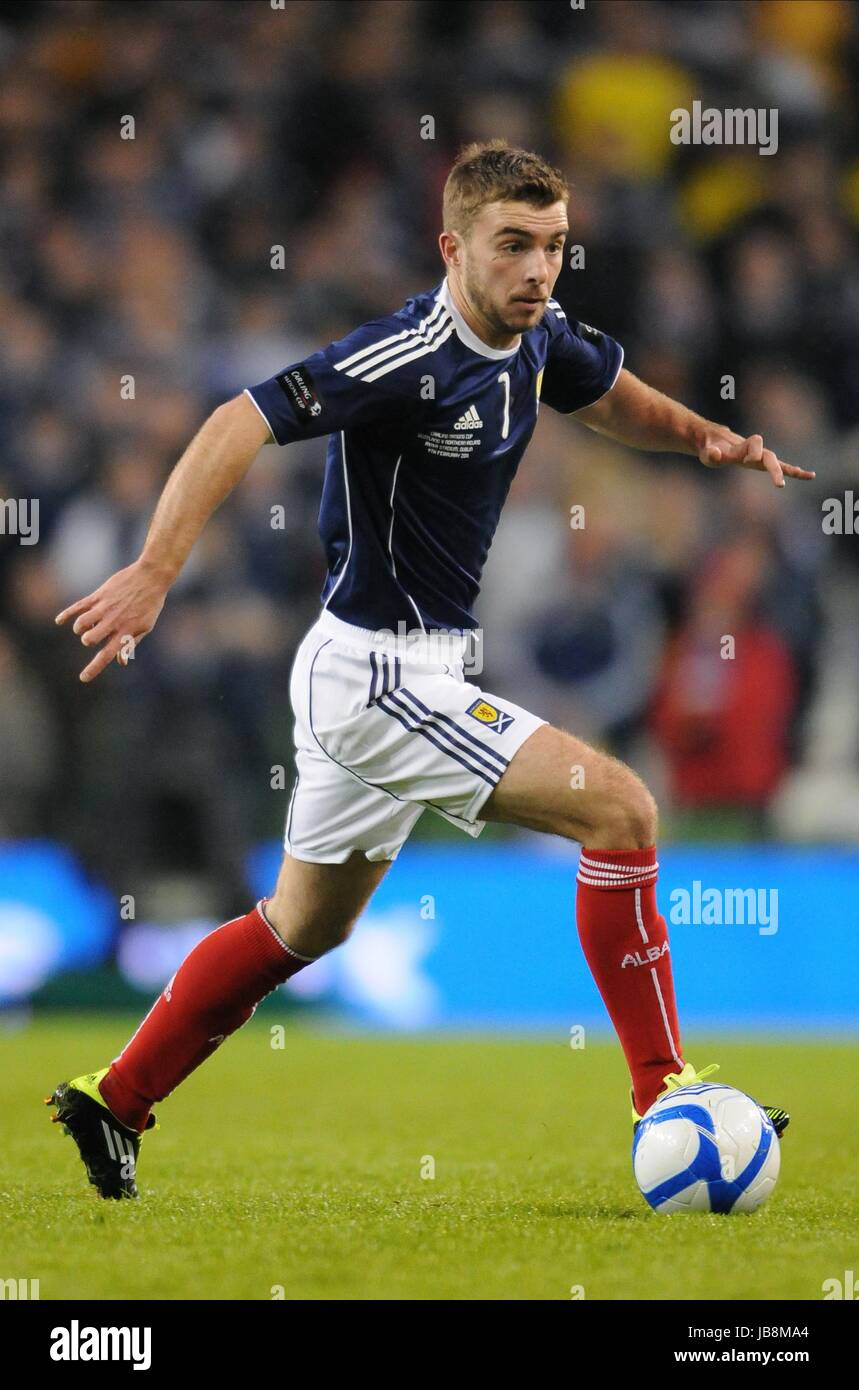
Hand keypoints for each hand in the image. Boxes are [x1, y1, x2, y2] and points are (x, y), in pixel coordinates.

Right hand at [55, 557, 169, 681]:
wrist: (151, 576)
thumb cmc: (150, 604)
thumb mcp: (146, 626)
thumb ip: (130, 643)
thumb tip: (120, 662)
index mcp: (126, 631)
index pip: (107, 655)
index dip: (94, 668)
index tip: (83, 678)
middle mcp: (113, 621)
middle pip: (89, 639)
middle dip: (87, 641)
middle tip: (93, 635)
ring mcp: (104, 607)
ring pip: (81, 623)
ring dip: (79, 628)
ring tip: (86, 625)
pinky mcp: (98, 595)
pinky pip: (78, 606)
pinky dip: (67, 614)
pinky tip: (60, 620)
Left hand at [698, 431, 815, 487]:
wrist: (714, 440)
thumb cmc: (710, 448)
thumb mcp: (707, 453)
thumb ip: (711, 453)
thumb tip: (715, 453)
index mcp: (742, 447)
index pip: (755, 445)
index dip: (754, 451)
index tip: (748, 460)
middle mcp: (754, 451)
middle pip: (770, 456)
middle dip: (775, 469)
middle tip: (779, 485)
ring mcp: (759, 457)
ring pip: (778, 462)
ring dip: (791, 470)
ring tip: (808, 475)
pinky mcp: (762, 464)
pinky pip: (780, 467)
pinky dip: (793, 470)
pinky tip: (809, 475)